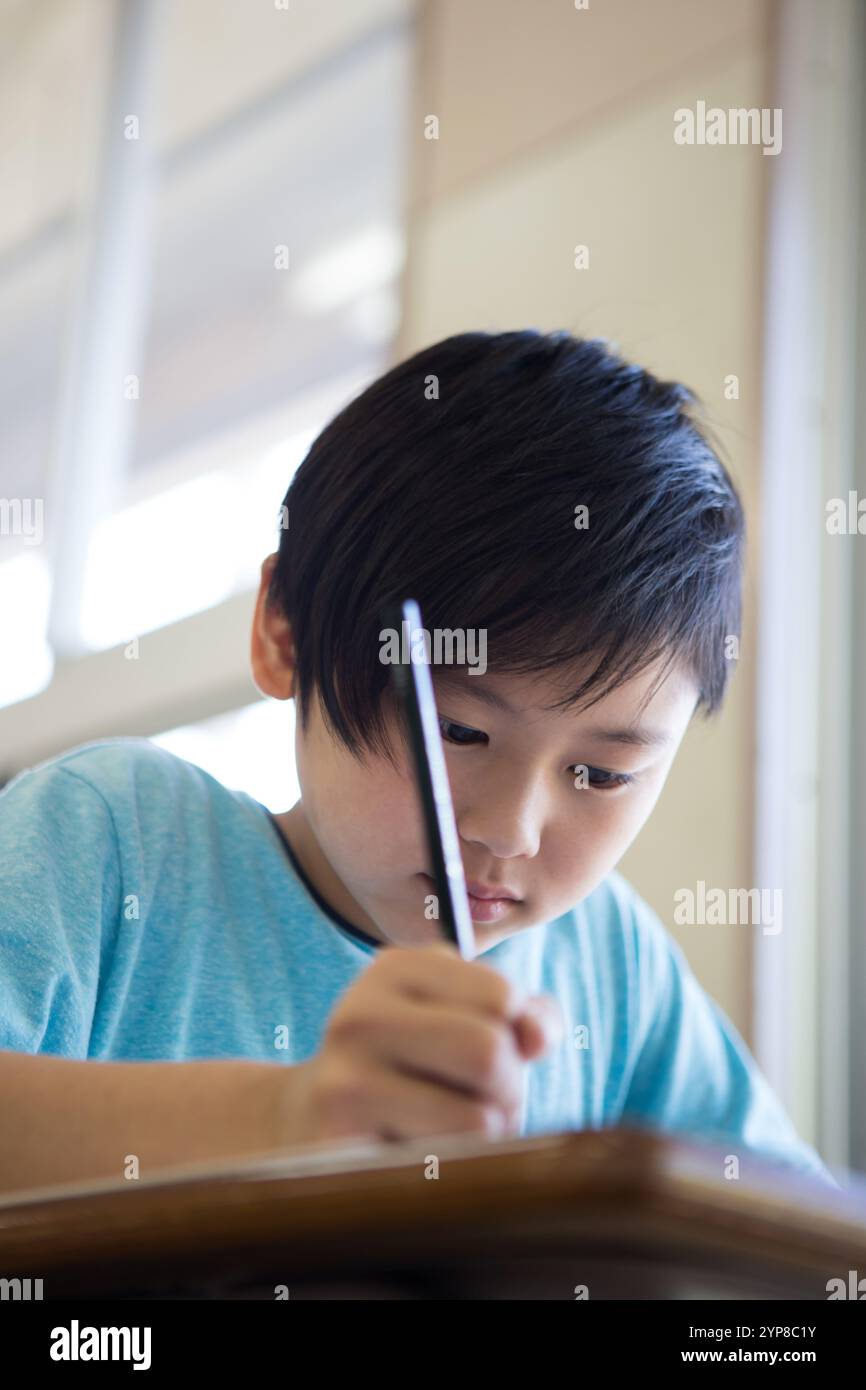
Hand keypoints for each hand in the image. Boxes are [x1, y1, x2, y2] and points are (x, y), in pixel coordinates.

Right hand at [288, 942, 563, 1145]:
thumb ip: (523, 1014)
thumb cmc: (413, 1067)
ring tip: (452, 1131)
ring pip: (478, 1119)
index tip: (485, 1049)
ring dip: (488, 1139)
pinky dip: (455, 1170)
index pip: (503, 996)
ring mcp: (344, 1081)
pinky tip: (420, 1156)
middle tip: (481, 1103)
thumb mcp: (464, 1017)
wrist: (306, 1122)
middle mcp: (361, 1014)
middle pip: (489, 1051)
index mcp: (396, 968)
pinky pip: (444, 1167)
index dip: (516, 1035)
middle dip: (508, 1089)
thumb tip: (538, 1038)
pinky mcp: (340, 1147)